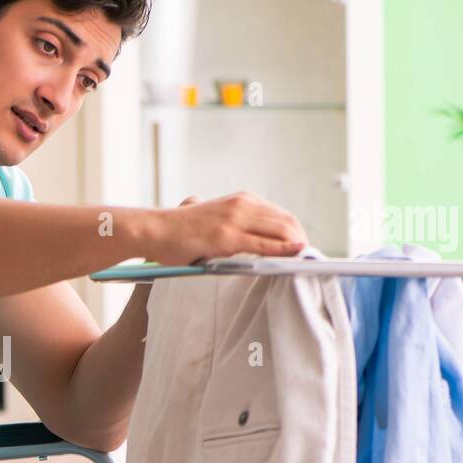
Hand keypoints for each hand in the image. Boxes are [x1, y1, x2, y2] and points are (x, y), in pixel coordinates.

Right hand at [149, 192, 307, 265]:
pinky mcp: (227, 237)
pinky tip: (294, 256)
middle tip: (307, 260)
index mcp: (241, 200)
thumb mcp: (214, 218)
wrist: (154, 230)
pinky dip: (284, 251)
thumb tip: (252, 239)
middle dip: (301, 241)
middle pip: (287, 221)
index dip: (296, 233)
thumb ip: (234, 223)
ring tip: (304, 262)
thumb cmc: (180, 230)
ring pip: (281, 231)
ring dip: (296, 247)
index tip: (302, 250)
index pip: (281, 215)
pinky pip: (264, 245)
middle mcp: (242, 204)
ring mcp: (235, 220)